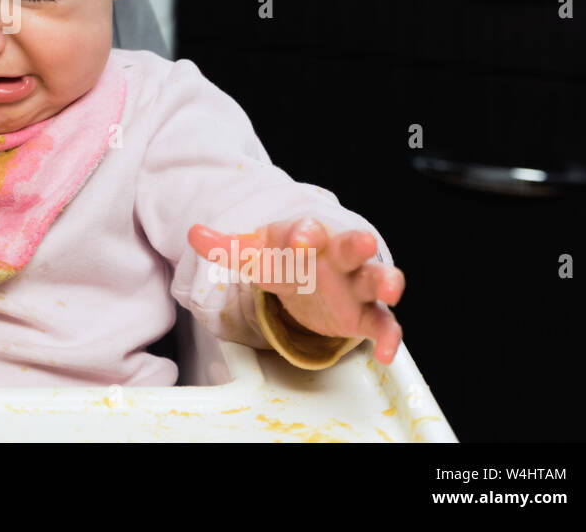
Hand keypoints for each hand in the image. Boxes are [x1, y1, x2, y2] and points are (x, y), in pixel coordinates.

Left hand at [187, 218, 404, 363]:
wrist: (308, 272)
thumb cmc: (283, 259)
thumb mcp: (254, 253)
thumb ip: (226, 247)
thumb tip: (195, 233)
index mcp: (306, 237)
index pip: (306, 231)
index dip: (304, 233)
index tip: (300, 239)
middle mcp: (335, 258)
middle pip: (350, 247)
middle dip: (357, 244)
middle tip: (364, 242)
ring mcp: (353, 285)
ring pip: (374, 279)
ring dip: (384, 282)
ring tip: (390, 290)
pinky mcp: (363, 314)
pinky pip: (381, 324)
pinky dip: (388, 337)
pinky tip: (386, 353)